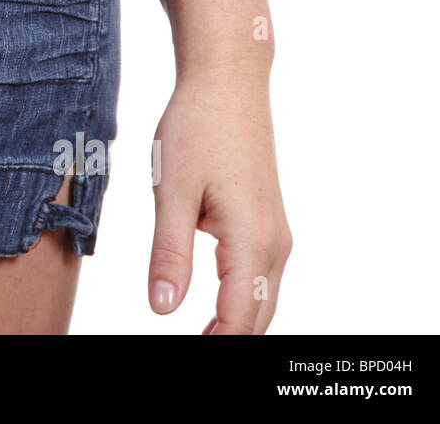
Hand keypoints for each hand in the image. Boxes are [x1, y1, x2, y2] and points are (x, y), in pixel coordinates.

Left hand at [147, 71, 290, 333]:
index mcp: (251, 240)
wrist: (228, 83)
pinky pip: (260, 278)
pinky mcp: (267, 222)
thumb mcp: (171, 192)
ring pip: (261, 300)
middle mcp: (274, 243)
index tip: (188, 356)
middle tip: (191, 351)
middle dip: (228, 342)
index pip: (236, 319)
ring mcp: (275, 233)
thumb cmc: (197, 129)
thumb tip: (163, 309)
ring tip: (200, 341)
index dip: (214, 346)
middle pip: (256, 318)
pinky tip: (213, 315)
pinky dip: (242, 304)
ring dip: (236, 327)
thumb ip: (168, 254)